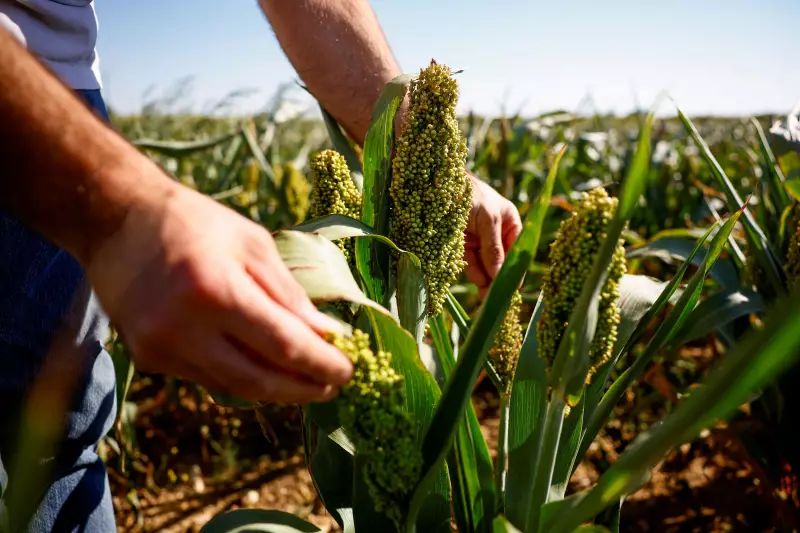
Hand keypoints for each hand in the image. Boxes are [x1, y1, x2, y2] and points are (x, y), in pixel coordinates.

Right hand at [85, 180, 352, 403]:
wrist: (117, 223)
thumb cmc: (194, 223)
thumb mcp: (253, 243)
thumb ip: (289, 294)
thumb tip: (326, 335)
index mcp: (215, 289)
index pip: (282, 344)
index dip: (320, 364)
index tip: (348, 371)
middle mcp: (183, 326)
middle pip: (258, 379)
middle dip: (303, 389)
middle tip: (333, 388)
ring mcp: (160, 347)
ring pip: (233, 386)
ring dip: (276, 390)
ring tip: (307, 383)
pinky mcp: (148, 357)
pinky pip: (207, 378)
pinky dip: (242, 378)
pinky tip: (266, 370)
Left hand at [464, 173, 522, 296]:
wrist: (437, 181)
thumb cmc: (470, 193)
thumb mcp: (488, 219)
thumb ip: (493, 248)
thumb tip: (500, 276)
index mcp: (509, 222)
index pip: (516, 251)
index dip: (515, 270)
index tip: (513, 289)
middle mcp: (495, 232)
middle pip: (500, 261)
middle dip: (498, 278)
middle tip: (497, 298)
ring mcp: (477, 239)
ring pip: (484, 265)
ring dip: (485, 279)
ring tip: (486, 295)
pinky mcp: (460, 244)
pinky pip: (468, 262)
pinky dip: (472, 273)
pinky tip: (478, 282)